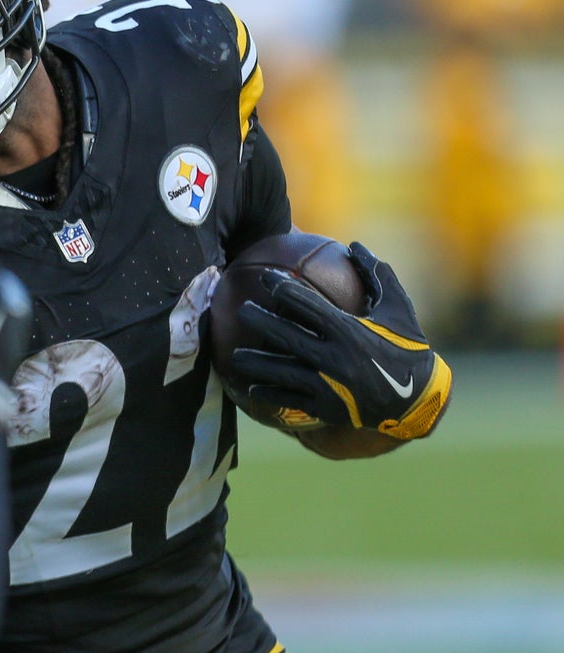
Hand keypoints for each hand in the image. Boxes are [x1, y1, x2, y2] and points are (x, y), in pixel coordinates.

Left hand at [229, 242, 450, 439]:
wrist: (418, 400)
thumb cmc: (407, 347)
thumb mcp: (398, 308)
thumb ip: (376, 275)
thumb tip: (355, 245)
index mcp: (349, 330)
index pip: (307, 305)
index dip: (282, 288)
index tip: (265, 277)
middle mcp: (334, 357)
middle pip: (286, 336)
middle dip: (260, 321)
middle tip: (241, 309)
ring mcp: (327, 385)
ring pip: (282, 371)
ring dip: (256, 362)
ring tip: (235, 354)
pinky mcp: (325, 408)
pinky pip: (290, 400)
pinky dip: (269, 394)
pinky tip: (250, 388)